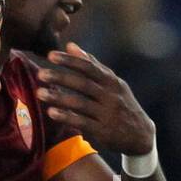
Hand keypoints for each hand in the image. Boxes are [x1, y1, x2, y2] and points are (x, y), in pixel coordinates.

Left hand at [36, 42, 154, 154]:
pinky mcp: (103, 131)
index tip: (50, 56)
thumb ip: (92, 65)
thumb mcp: (112, 84)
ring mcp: (107, 114)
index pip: (89, 67)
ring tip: (39, 93)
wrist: (141, 135)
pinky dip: (67, 117)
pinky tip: (51, 112)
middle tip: (41, 74)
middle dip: (61, 78)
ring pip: (81, 103)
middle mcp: (111, 96)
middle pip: (83, 84)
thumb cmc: (121, 105)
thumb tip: (70, 45)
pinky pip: (82, 122)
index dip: (70, 61)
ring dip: (59, 98)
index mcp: (111, 82)